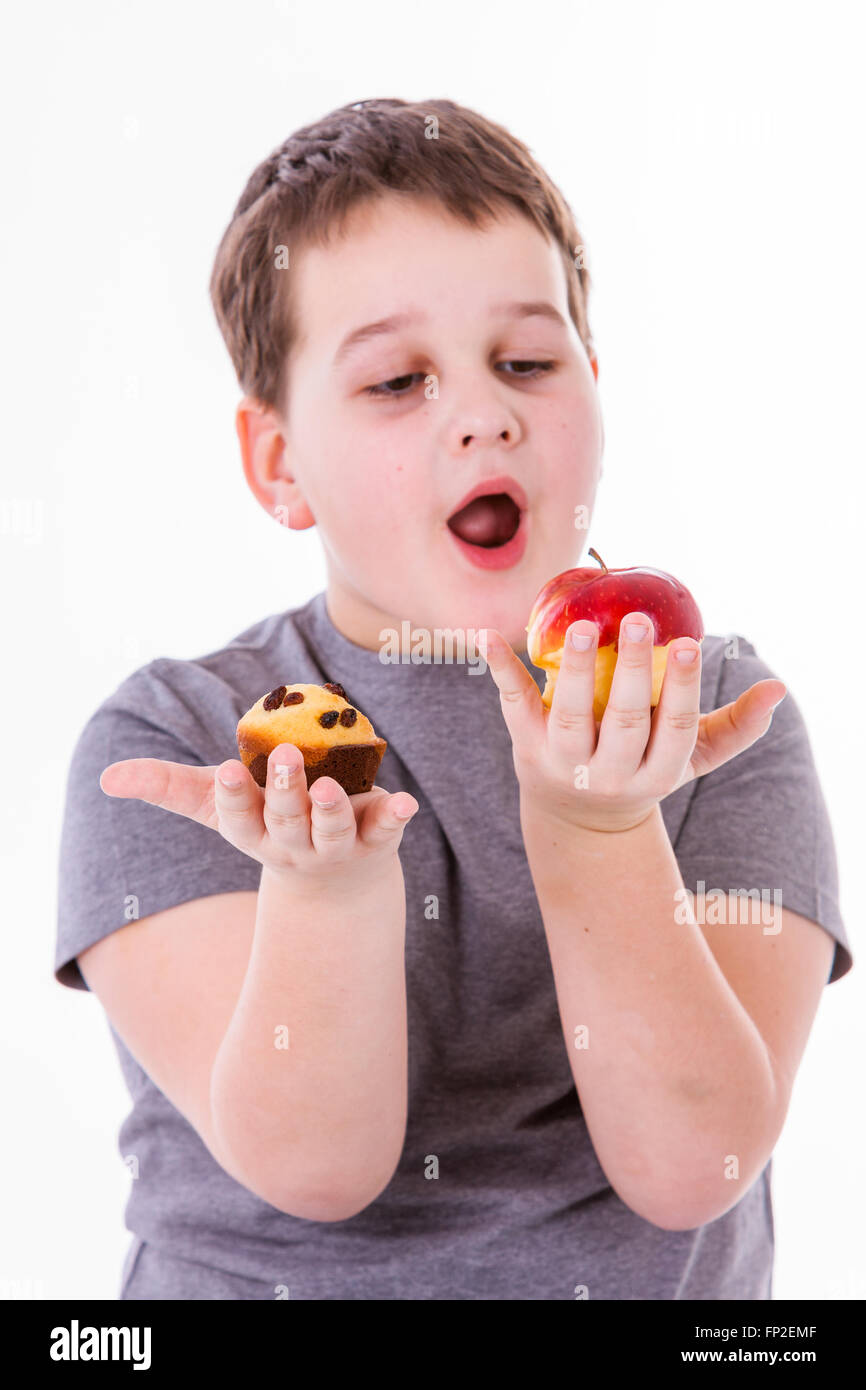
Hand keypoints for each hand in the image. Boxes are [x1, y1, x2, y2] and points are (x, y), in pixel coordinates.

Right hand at [99, 744, 418, 883]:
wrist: (333, 875)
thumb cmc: (264, 821)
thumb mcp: (215, 804)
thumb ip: (167, 786)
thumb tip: (107, 778)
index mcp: (252, 832)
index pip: (237, 817)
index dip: (233, 796)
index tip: (227, 770)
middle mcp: (292, 844)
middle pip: (286, 820)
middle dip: (284, 792)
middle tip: (282, 757)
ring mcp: (334, 846)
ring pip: (331, 830)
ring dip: (331, 809)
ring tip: (331, 786)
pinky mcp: (374, 839)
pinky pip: (385, 830)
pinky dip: (395, 817)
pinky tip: (405, 802)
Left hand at [481, 614, 786, 832]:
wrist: (576, 820)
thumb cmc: (644, 768)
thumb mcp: (689, 760)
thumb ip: (734, 726)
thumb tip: (779, 689)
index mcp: (657, 774)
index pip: (675, 729)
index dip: (682, 688)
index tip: (689, 644)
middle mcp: (611, 774)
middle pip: (625, 723)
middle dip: (635, 674)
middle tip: (640, 622)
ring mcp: (564, 764)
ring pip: (571, 718)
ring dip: (577, 671)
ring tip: (587, 627)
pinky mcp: (526, 748)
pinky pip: (514, 706)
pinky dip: (502, 671)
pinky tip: (490, 636)